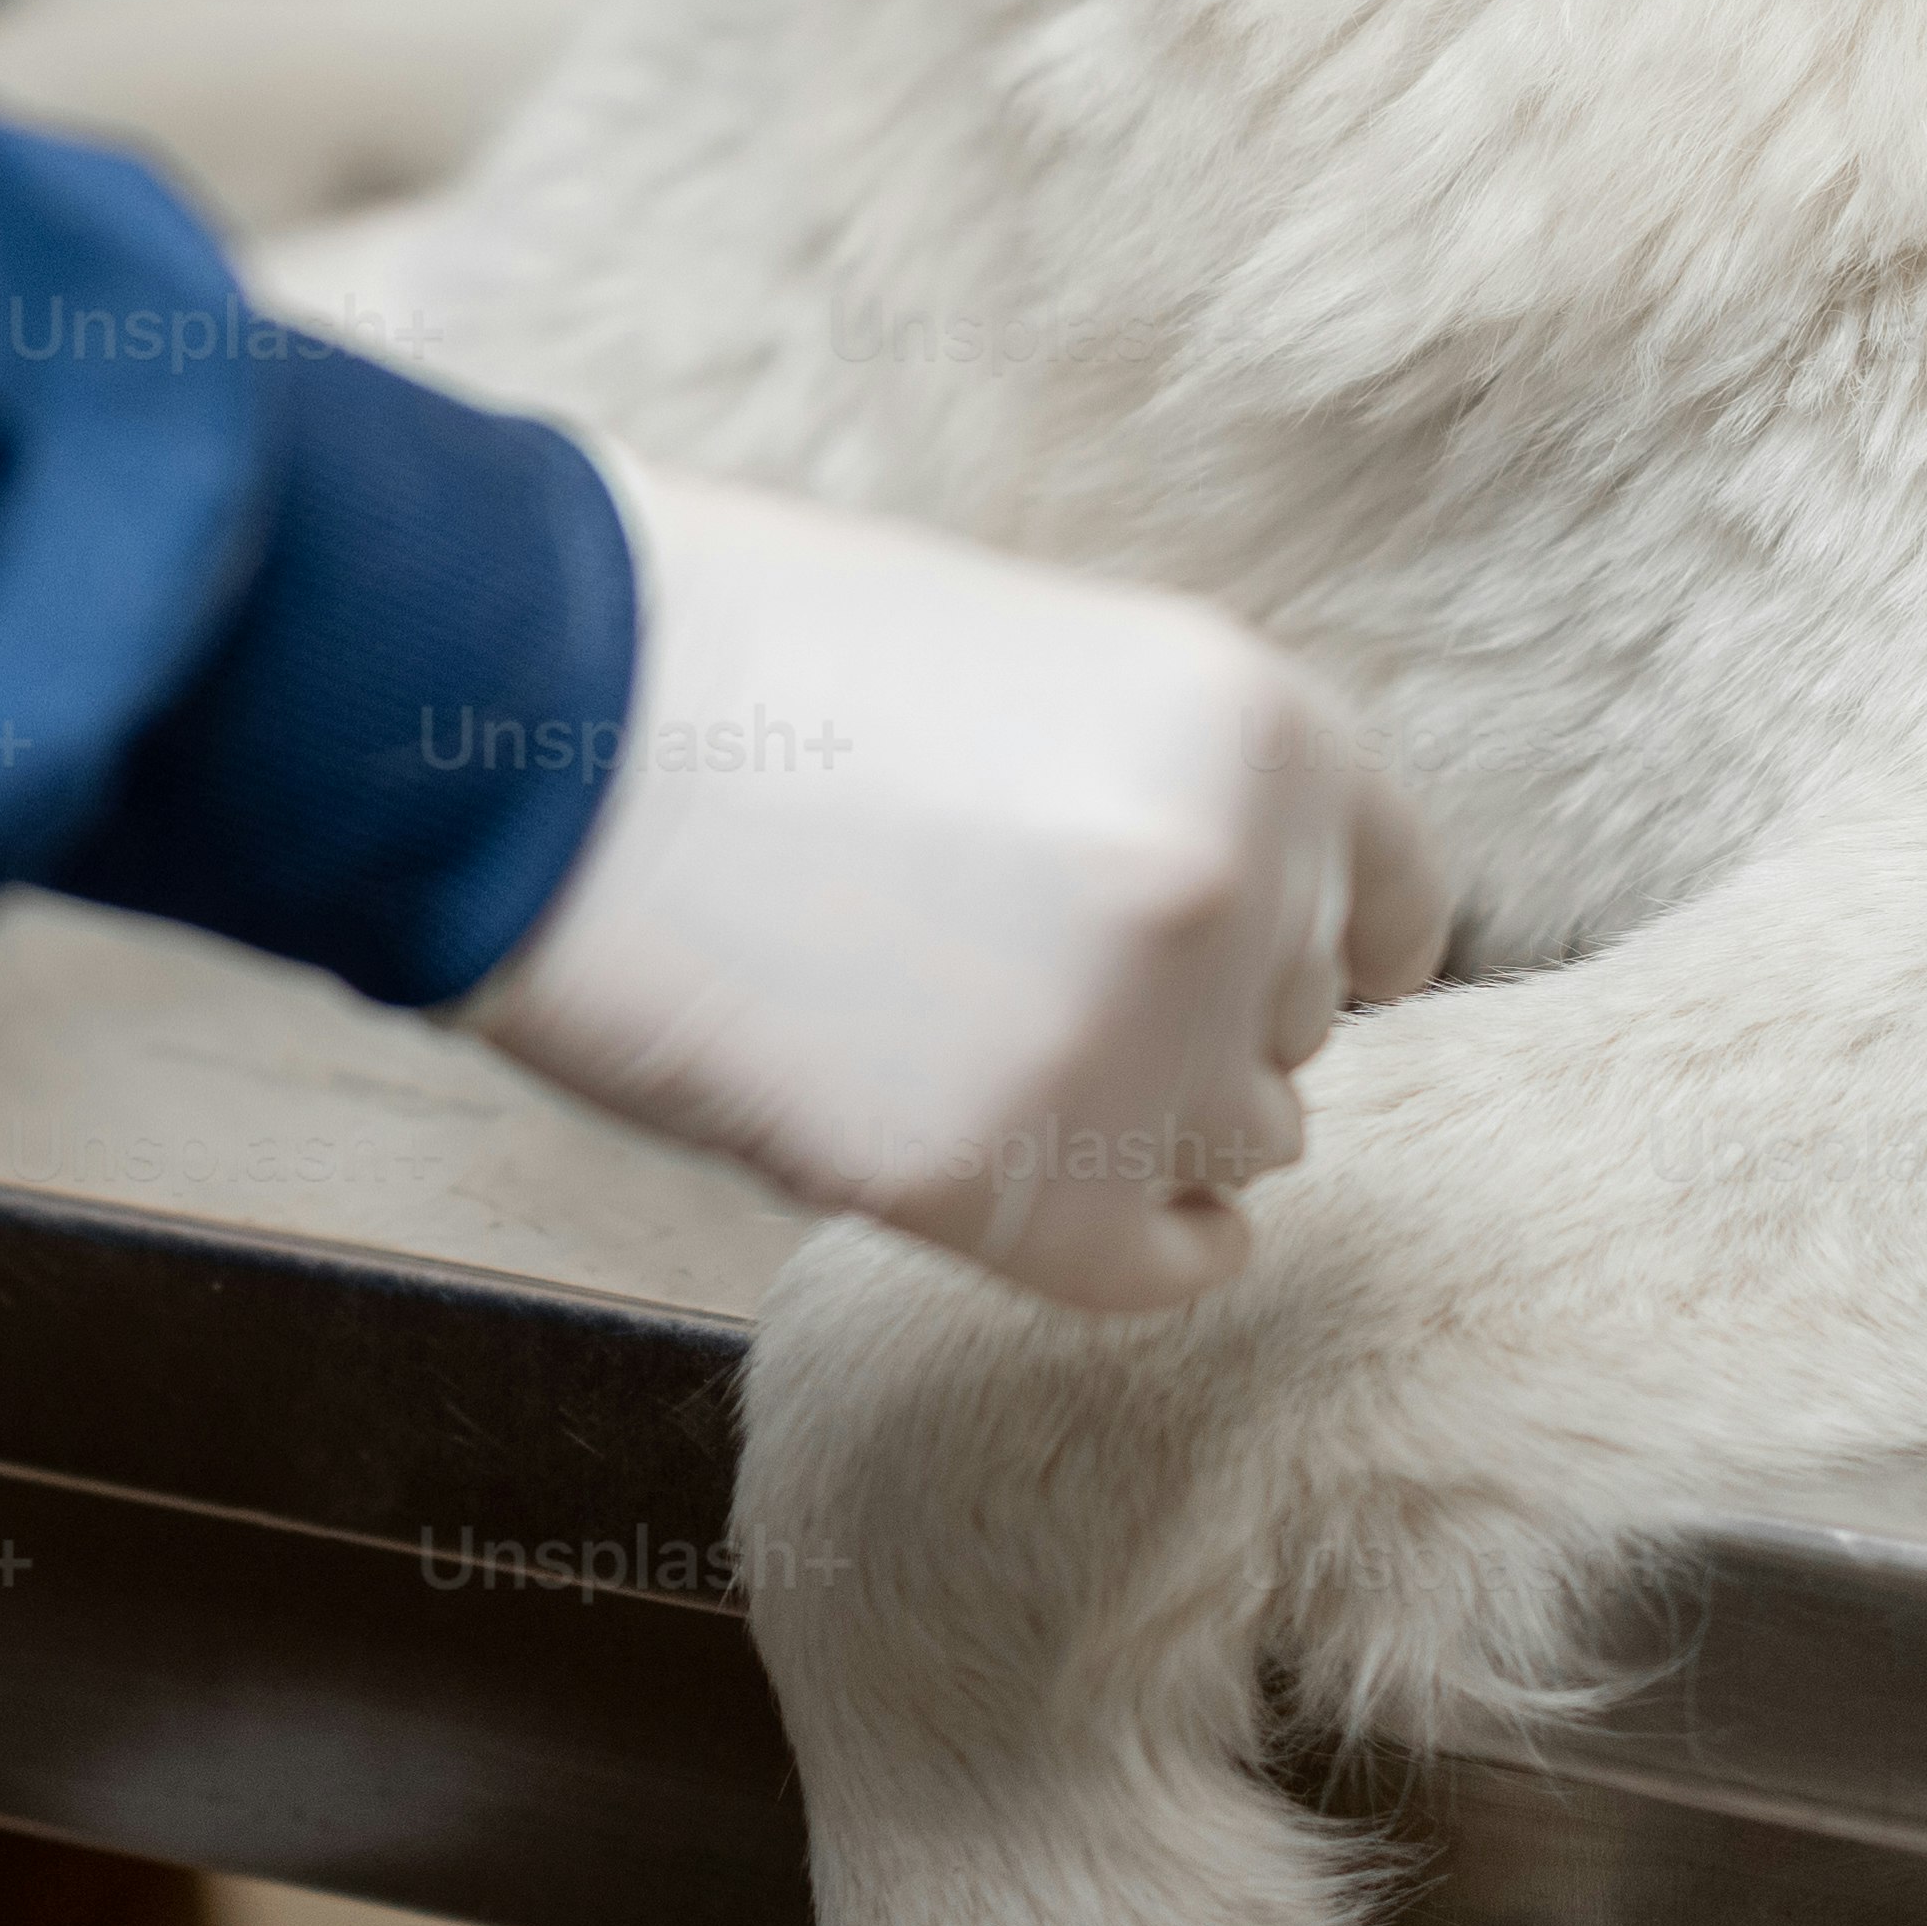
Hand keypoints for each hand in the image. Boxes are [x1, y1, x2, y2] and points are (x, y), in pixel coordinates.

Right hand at [458, 458, 1451, 1309]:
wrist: (534, 728)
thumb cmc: (738, 662)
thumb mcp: (1022, 660)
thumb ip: (1152, 785)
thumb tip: (1234, 922)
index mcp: (1255, 725)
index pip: (1392, 892)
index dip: (1327, 935)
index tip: (1293, 968)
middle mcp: (1234, 891)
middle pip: (1300, 1027)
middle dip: (1202, 1018)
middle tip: (1037, 983)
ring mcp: (1130, 1053)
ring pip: (1239, 1147)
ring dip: (1147, 1122)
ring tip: (994, 1061)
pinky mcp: (1009, 1190)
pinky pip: (1158, 1265)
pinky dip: (1134, 1245)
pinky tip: (1064, 1200)